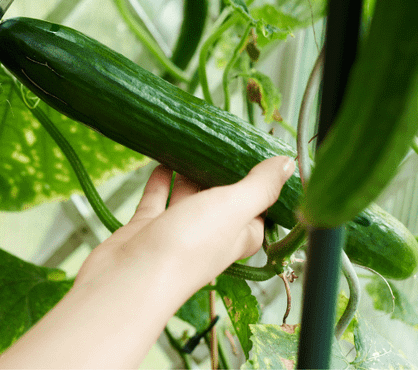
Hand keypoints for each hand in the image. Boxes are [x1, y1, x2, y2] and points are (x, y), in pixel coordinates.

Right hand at [74, 156, 293, 303]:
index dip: (262, 186)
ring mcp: (175, 231)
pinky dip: (160, 180)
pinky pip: (156, 199)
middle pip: (220, 200)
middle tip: (224, 140)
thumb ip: (260, 187)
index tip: (261, 155)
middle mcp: (208, 236)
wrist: (129, 278)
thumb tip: (288, 164)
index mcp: (236, 236)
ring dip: (189, 174)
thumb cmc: (187, 249)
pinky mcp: (146, 227)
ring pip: (187, 196)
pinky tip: (162, 160)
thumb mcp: (233, 209)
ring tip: (192, 144)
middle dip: (222, 173)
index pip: (258, 211)